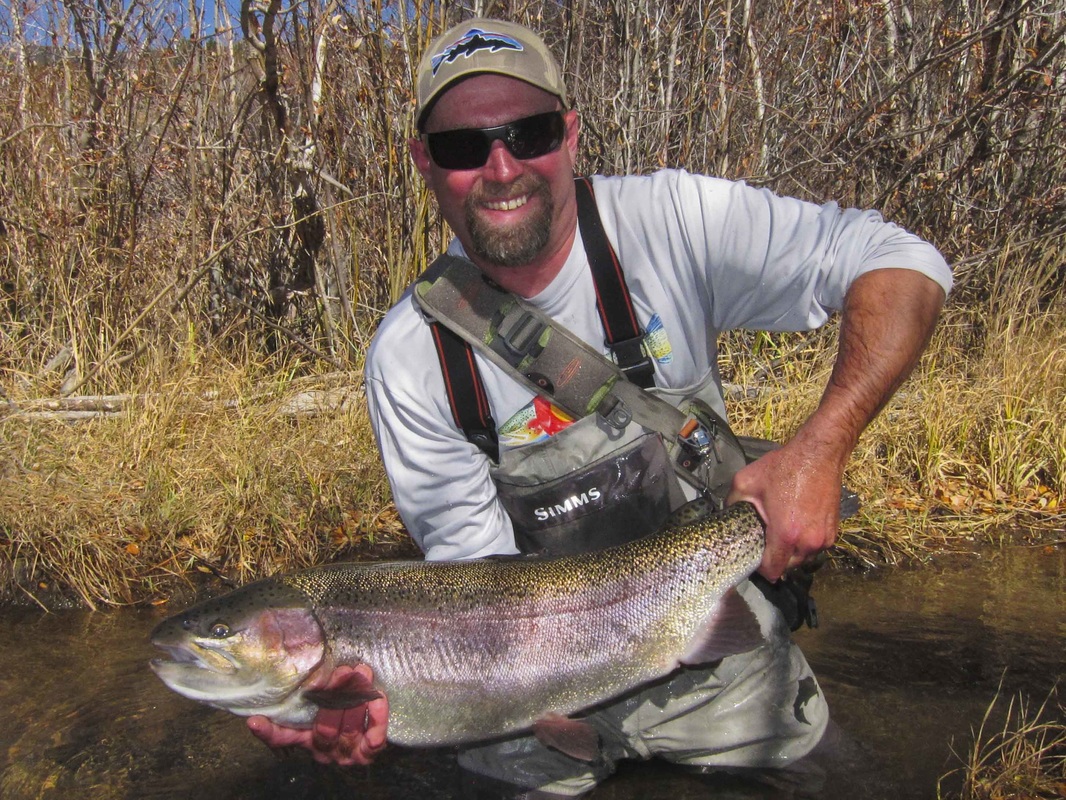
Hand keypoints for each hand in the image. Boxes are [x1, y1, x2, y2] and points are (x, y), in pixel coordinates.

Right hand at [247, 664, 388, 765]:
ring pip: (350, 729)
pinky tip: (378, 697)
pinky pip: (375, 738)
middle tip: (343, 671)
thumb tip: (275, 679)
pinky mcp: (368, 752)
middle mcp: (323, 748)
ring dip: (358, 697)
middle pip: (324, 728)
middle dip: (336, 697)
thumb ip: (303, 694)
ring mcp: (346, 752)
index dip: (267, 731)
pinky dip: (378, 716)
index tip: (254, 721)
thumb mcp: (319, 702)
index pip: (281, 737)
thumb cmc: (340, 708)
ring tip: (362, 673)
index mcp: (305, 738)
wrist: (369, 728)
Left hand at [727, 433, 846, 580]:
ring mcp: (824, 538)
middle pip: (788, 567)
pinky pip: (815, 547)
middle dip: (776, 558)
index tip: (754, 554)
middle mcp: (808, 542)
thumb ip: (731, 503)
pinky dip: (804, 542)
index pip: (772, 571)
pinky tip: (795, 524)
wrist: (819, 454)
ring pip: (803, 558)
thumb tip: (726, 515)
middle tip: (766, 540)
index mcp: (786, 534)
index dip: (760, 567)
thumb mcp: (746, 482)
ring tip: (781, 531)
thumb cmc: (784, 467)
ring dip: (791, 551)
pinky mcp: (833, 531)